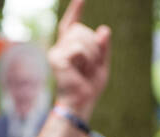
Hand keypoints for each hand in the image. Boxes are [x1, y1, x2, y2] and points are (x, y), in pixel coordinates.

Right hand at [47, 0, 110, 119]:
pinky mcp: (56, 59)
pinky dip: (86, 59)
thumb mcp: (102, 63)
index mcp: (69, 46)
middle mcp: (60, 47)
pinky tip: (80, 71)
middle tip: (90, 66)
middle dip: (93, 45)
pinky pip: (79, 49)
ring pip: (82, 37)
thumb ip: (103, 46)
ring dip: (91, 54)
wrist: (81, 102)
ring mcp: (56, 52)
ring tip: (86, 70)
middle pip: (81, 30)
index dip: (75, 10)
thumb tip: (103, 29)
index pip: (71, 24)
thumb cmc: (89, 86)